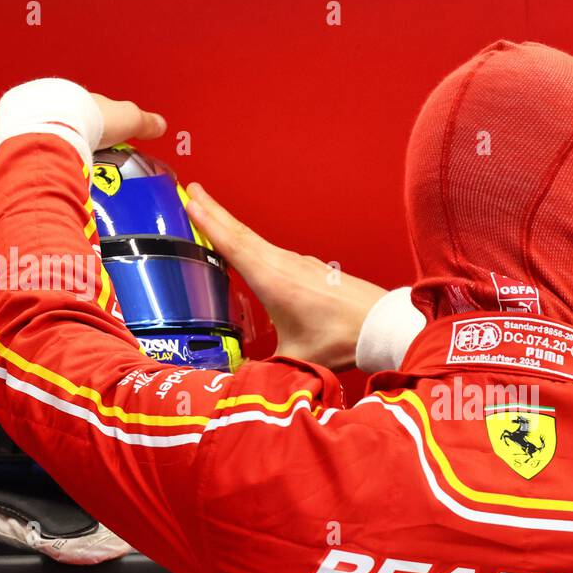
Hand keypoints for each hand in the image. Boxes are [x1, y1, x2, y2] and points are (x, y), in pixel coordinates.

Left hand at [0, 93, 165, 166]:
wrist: (61, 119)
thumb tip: (162, 124)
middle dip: (20, 130)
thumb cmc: (92, 121)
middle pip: (24, 119)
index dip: (68, 125)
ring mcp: (6, 120)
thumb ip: (143, 124)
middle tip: (17, 144)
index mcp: (60, 102)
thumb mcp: (127, 121)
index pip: (63, 112)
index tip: (70, 137)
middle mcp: (29, 107)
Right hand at [184, 182, 386, 369]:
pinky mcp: (314, 269)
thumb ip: (263, 368)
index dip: (208, 222)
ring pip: (257, 241)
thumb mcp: (295, 359)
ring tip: (214, 216)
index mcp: (272, 280)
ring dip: (233, 226)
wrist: (382, 325)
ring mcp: (300, 263)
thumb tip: (240, 382)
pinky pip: (274, 251)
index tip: (189, 200)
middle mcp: (284, 264)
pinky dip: (255, 244)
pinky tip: (253, 252)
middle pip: (241, 233)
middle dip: (214, 211)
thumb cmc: (340, 339)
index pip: (232, 245)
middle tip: (193, 190)